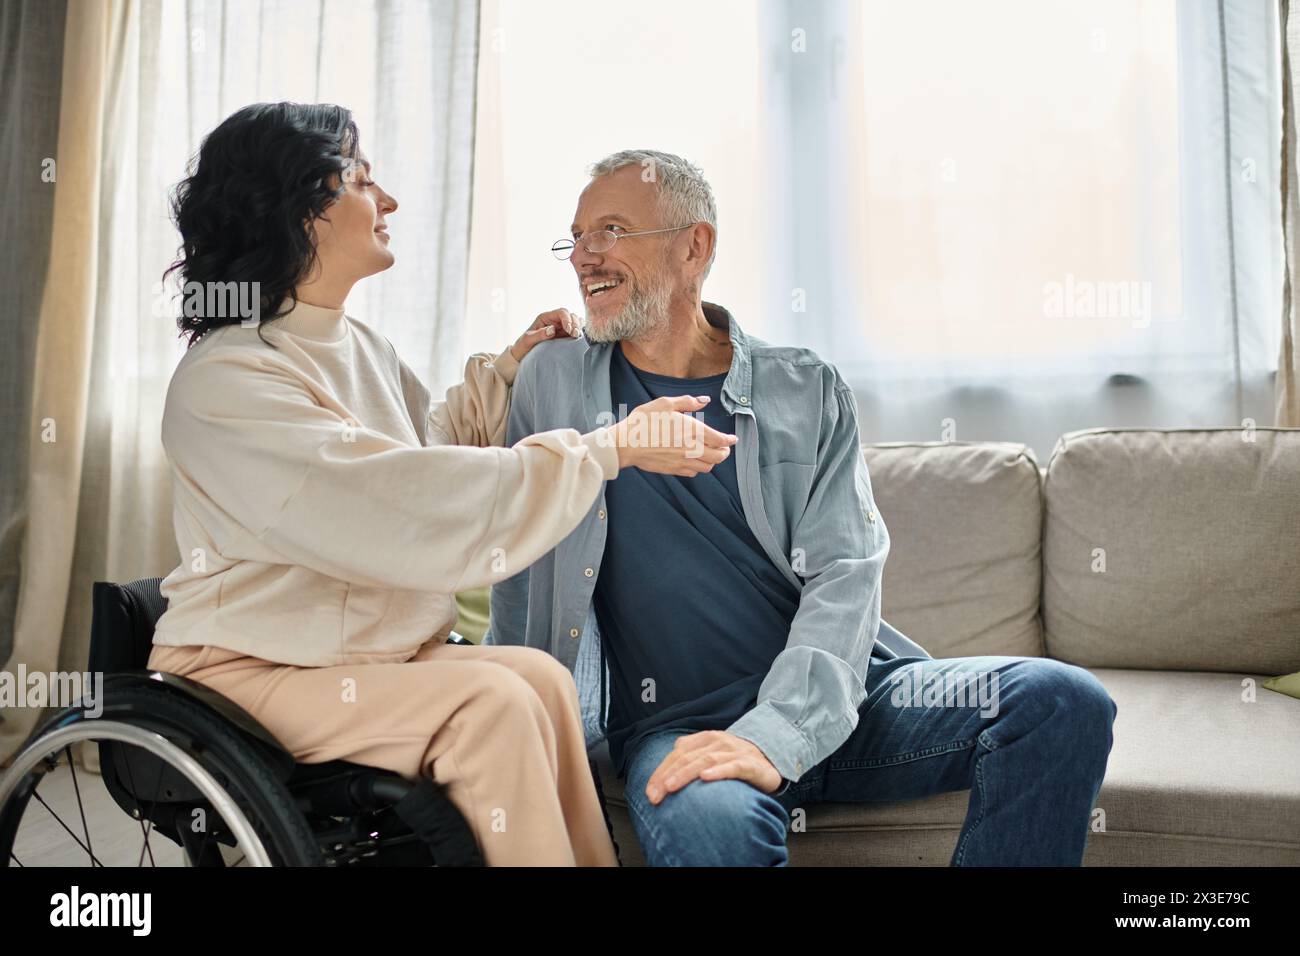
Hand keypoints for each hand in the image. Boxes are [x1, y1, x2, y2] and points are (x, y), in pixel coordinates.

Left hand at [508, 308, 580, 361]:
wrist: (524, 354)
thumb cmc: (524, 345)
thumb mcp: (528, 340)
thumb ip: (539, 334)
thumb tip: (552, 330)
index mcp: (546, 318)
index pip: (561, 312)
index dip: (567, 319)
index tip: (569, 329)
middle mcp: (555, 321)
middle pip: (571, 316)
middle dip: (575, 324)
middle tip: (575, 335)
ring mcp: (561, 328)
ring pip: (575, 322)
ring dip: (579, 328)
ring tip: (577, 337)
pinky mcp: (565, 336)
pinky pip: (575, 331)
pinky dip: (580, 332)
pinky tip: (579, 338)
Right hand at [606, 395, 737, 474]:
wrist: (625, 444)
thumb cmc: (643, 422)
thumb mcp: (664, 404)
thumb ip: (687, 402)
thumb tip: (704, 401)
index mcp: (692, 430)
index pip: (720, 439)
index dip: (729, 440)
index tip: (733, 439)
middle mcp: (691, 449)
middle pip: (718, 456)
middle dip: (724, 452)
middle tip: (724, 447)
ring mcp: (682, 461)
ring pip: (707, 467)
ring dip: (713, 461)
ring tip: (711, 454)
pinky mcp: (673, 470)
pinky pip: (694, 472)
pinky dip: (699, 467)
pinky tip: (695, 461)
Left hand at [644, 731, 783, 804]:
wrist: (770, 760)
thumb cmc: (734, 762)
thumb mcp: (710, 757)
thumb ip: (689, 763)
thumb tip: (661, 783)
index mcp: (704, 739)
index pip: (677, 753)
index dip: (661, 771)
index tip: (650, 792)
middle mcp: (717, 741)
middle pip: (687, 757)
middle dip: (667, 776)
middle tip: (655, 796)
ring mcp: (734, 751)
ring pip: (705, 760)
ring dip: (685, 773)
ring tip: (671, 786)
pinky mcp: (749, 764)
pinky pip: (732, 766)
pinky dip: (718, 771)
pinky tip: (706, 778)